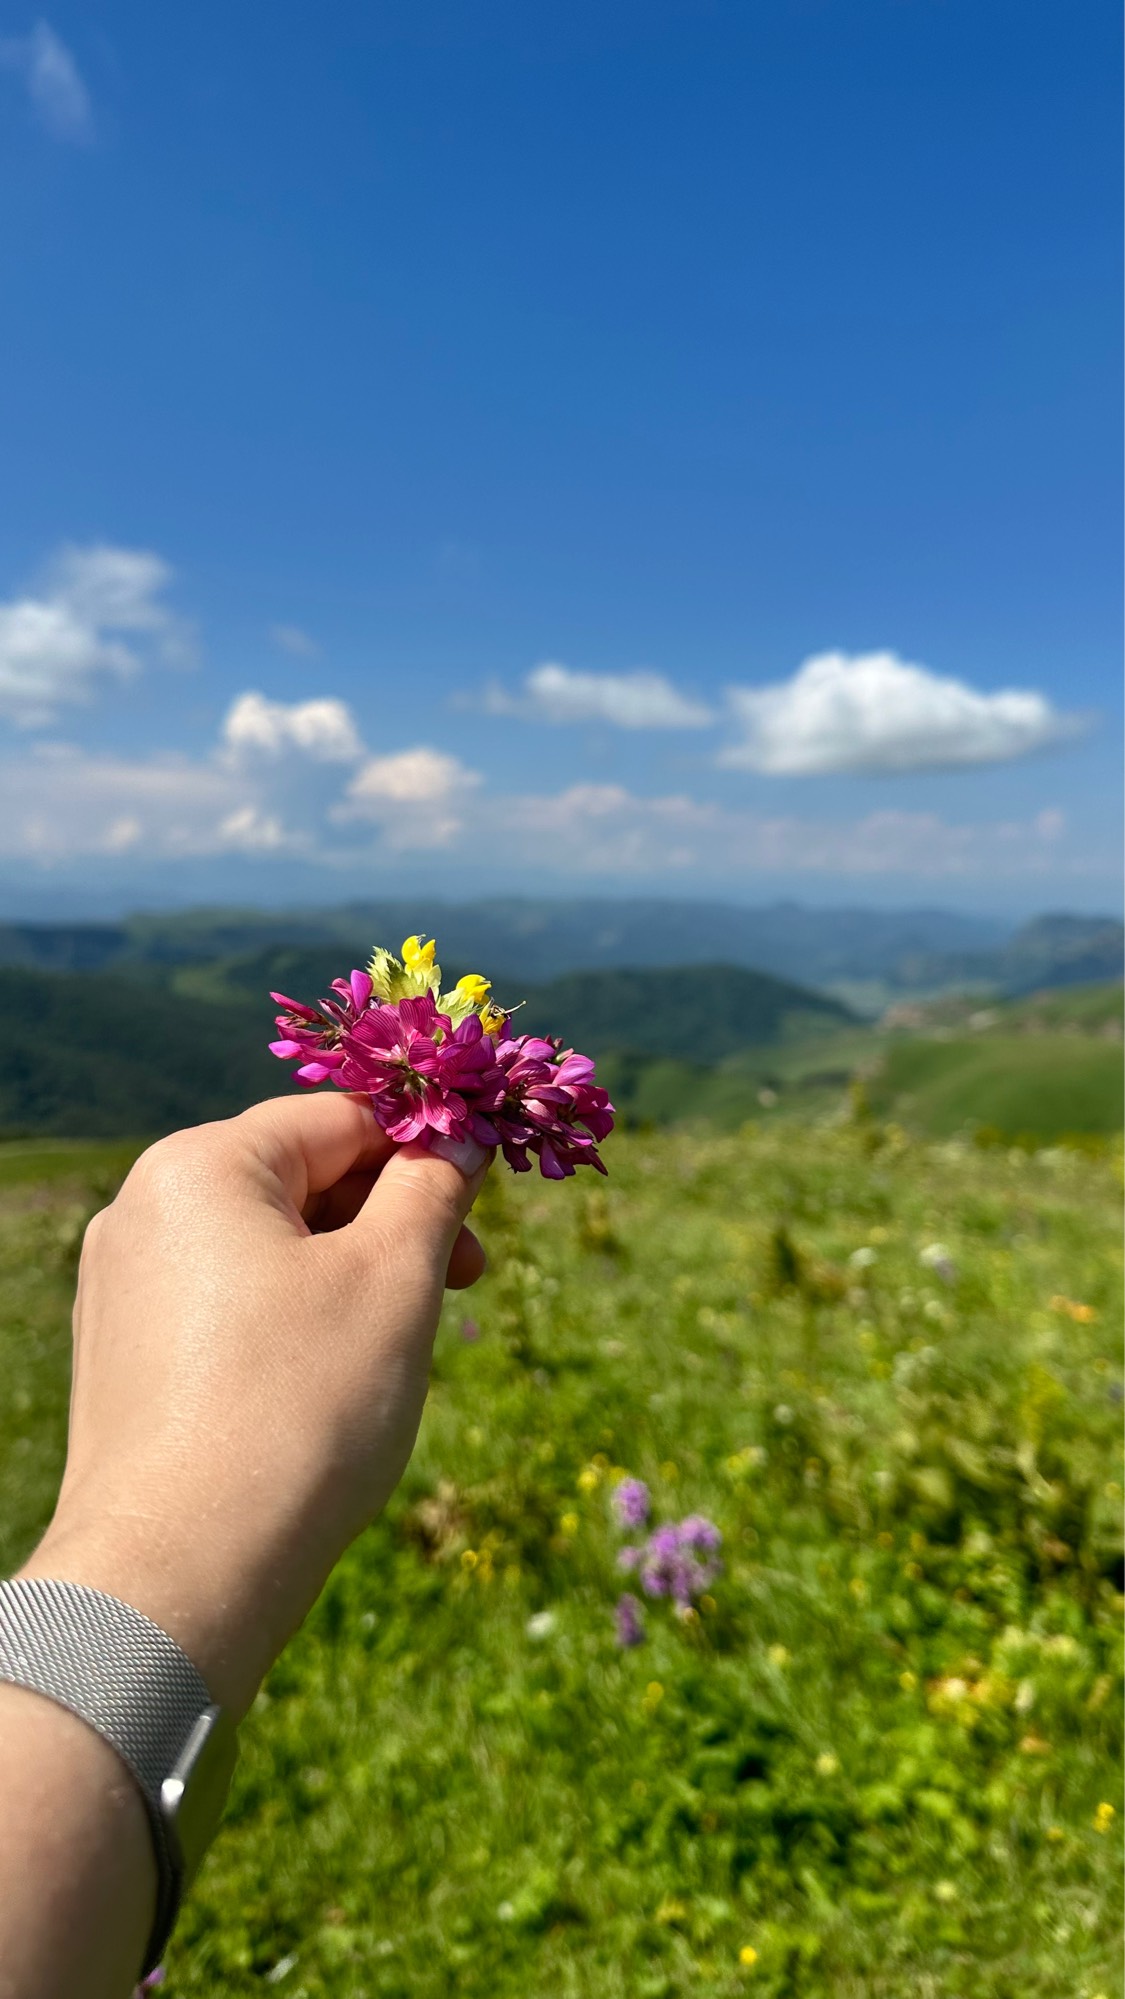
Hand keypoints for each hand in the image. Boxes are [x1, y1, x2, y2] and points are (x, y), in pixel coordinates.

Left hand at [18, 1092, 489, 1716]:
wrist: (177, 1580)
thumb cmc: (299, 1414)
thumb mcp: (394, 1282)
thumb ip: (434, 1186)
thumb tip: (460, 1131)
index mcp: (199, 1165)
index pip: (341, 1118)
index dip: (426, 1151)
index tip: (488, 1205)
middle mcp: (143, 1209)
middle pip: (302, 1178)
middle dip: (390, 1222)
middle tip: (463, 1283)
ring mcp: (123, 1286)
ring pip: (271, 1247)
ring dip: (351, 1277)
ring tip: (396, 1350)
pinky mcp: (124, 1357)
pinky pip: (230, 1306)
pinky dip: (295, 1325)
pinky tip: (331, 1392)